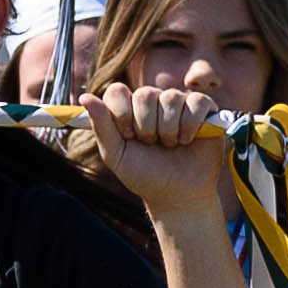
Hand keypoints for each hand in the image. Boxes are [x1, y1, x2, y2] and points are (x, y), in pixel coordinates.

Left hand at [84, 80, 234, 228]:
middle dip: (147, 127)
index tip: (128, 136)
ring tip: (171, 146)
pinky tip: (188, 139)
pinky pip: (196, 102)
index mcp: (128, 109)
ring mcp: (178, 103)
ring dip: (169, 130)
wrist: (177, 196)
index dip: (122, 114)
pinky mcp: (203, 108)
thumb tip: (85, 97)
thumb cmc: (145, 176)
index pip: (117, 91)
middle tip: (152, 145)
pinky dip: (191, 124)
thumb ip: (101, 126)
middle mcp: (152, 101)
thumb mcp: (116, 155)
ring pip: (170, 98)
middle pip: (144, 94)